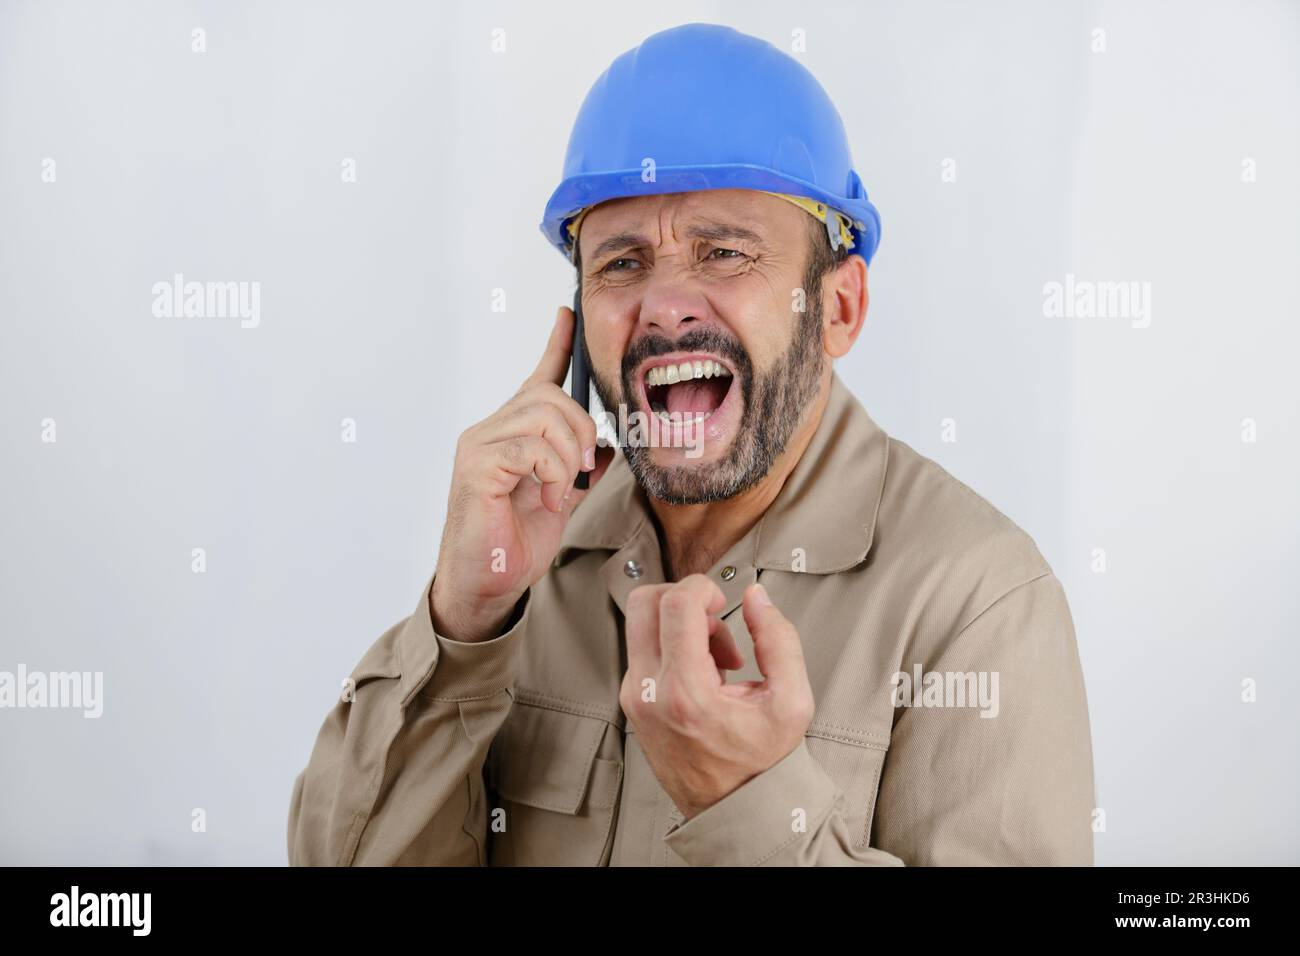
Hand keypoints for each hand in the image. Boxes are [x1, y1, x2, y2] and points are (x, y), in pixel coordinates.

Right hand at [430, 307, 607, 641]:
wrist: (485, 585)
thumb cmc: (514, 543)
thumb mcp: (559, 497)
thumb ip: (576, 467)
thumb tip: (605, 445)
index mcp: (512, 434)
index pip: (537, 378)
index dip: (556, 345)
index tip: (567, 315)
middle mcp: (491, 430)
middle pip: (551, 397)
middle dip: (581, 433)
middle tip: (582, 473)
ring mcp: (479, 445)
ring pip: (545, 418)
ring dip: (568, 458)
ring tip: (559, 491)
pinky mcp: (476, 466)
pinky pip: (532, 448)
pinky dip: (552, 475)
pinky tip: (546, 500)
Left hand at [618, 576, 815, 818]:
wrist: (733, 810)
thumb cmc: (762, 762)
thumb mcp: (791, 701)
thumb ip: (779, 640)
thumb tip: (757, 597)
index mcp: (685, 692)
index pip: (675, 605)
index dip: (702, 587)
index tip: (723, 601)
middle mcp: (648, 692)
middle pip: (644, 603)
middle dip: (684, 598)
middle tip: (716, 621)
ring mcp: (633, 697)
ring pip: (642, 623)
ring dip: (680, 624)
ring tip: (718, 658)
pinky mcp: (630, 700)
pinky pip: (643, 648)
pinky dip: (673, 646)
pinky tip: (704, 674)